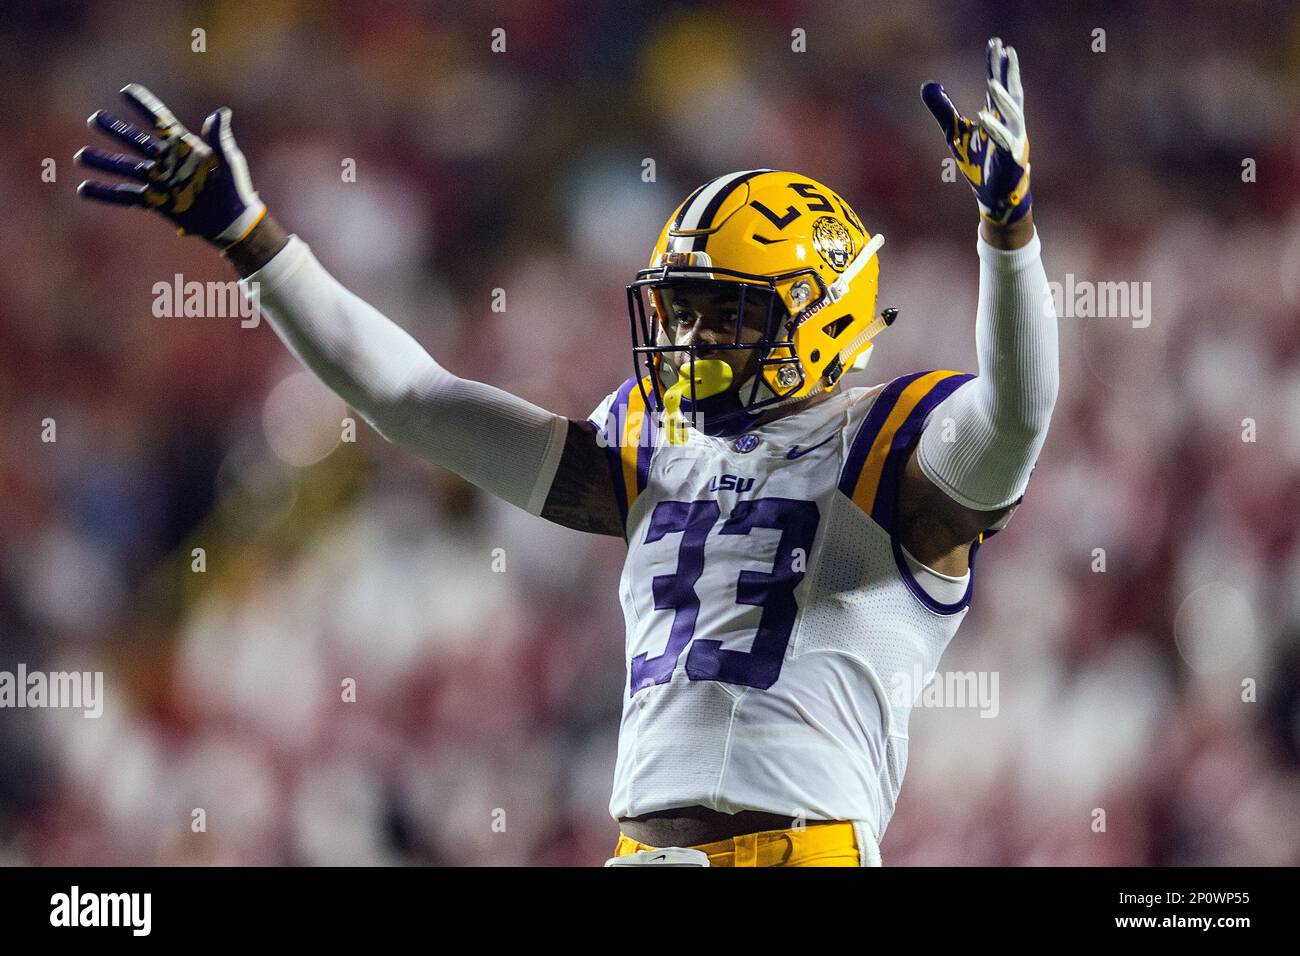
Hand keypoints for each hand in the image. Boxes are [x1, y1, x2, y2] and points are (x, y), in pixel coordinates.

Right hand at [76, 84, 265, 246]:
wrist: (233, 222)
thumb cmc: (235, 189)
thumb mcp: (229, 162)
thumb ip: (220, 139)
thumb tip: (220, 113)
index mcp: (184, 147)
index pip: (160, 122)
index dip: (144, 106)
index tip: (127, 90)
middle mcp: (167, 162)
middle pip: (135, 142)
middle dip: (115, 130)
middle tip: (95, 119)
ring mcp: (160, 182)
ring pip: (125, 168)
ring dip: (103, 163)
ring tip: (80, 156)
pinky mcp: (156, 202)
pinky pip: (126, 197)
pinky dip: (105, 194)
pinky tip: (84, 189)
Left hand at [921, 38, 1030, 225]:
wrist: (994, 196)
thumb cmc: (978, 163)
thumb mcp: (954, 132)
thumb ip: (943, 109)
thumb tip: (927, 84)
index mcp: (998, 115)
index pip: (998, 84)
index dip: (996, 65)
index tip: (995, 44)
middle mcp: (1010, 124)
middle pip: (1010, 92)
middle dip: (1007, 72)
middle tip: (1005, 50)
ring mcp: (1013, 140)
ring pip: (1011, 115)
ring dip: (1002, 98)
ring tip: (991, 82)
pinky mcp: (1011, 158)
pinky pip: (1003, 141)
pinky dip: (994, 129)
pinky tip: (982, 117)